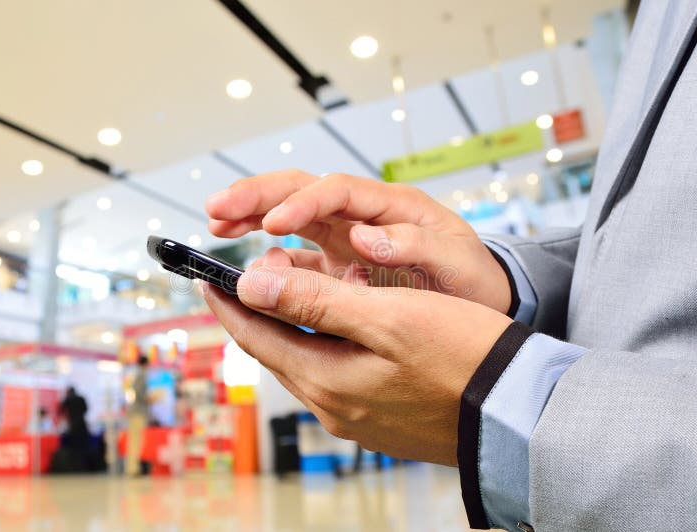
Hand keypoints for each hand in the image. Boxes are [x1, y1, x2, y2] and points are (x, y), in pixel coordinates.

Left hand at [202, 248, 512, 463]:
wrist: (517, 411)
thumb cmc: (461, 357)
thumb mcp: (385, 317)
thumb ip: (314, 302)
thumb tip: (250, 287)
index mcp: (325, 380)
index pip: (256, 336)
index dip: (228, 303)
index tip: (206, 278)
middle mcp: (332, 405)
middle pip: (278, 349)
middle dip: (259, 310)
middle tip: (248, 275)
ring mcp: (356, 416)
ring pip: (306, 359)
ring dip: (295, 323)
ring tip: (295, 289)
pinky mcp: (379, 416)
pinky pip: (335, 372)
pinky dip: (326, 341)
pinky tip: (342, 325)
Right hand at [206, 170, 511, 312]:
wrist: (480, 302)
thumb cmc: (471, 279)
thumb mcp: (455, 261)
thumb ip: (415, 246)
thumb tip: (364, 238)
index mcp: (390, 207)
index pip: (336, 191)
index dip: (301, 203)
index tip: (272, 223)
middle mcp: (360, 216)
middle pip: (300, 190)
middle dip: (257, 196)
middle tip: (218, 208)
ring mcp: (344, 239)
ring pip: (288, 216)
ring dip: (251, 216)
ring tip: (216, 223)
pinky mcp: (337, 266)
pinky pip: (294, 255)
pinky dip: (267, 256)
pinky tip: (247, 267)